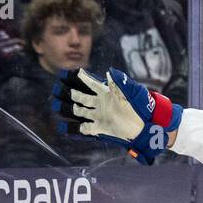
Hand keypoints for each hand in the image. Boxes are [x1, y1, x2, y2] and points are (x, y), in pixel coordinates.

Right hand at [52, 67, 181, 164]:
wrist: (147, 126)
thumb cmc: (142, 106)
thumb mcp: (132, 91)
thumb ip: (121, 82)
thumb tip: (110, 72)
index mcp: (107, 92)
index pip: (89, 83)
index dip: (77, 78)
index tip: (65, 73)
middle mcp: (100, 104)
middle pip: (80, 96)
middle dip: (67, 92)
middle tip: (55, 89)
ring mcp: (99, 116)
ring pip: (79, 111)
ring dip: (67, 108)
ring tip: (54, 105)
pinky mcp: (100, 129)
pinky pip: (83, 129)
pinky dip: (73, 128)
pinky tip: (62, 126)